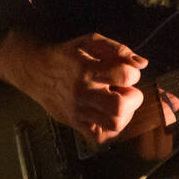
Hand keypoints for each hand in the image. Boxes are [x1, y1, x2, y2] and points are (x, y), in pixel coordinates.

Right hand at [0, 29, 149, 145]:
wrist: (35, 71)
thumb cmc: (66, 55)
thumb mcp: (89, 41)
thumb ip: (117, 49)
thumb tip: (142, 63)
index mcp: (87, 70)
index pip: (125, 76)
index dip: (133, 73)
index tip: (127, 72)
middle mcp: (83, 94)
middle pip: (121, 107)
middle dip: (134, 98)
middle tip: (127, 91)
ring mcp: (78, 112)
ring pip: (113, 125)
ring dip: (125, 114)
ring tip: (120, 102)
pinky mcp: (75, 124)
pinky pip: (100, 137)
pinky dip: (111, 130)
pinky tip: (110, 115)